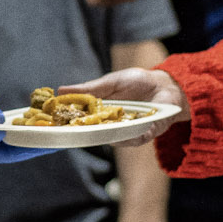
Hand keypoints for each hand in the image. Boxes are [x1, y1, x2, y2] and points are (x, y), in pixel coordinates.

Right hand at [60, 68, 187, 143]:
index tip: (57, 122)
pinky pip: (134, 140)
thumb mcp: (111, 82)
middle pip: (94, 134)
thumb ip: (89, 88)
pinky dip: (134, 135)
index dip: (69, 123)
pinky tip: (136, 130)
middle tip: (80, 128)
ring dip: (111, 134)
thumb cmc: (137, 82)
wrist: (165, 85)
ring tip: (109, 127)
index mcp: (100, 111)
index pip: (81, 120)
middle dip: (87, 133)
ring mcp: (126, 131)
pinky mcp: (143, 134)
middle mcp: (110, 124)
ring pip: (113, 139)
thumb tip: (61, 89)